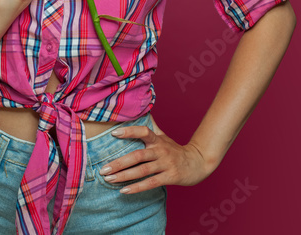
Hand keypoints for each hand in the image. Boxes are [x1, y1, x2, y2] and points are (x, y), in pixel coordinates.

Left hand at [98, 117, 214, 193]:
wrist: (197, 163)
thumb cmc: (175, 150)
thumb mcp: (164, 136)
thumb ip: (151, 127)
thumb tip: (140, 111)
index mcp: (158, 140)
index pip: (144, 132)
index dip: (130, 131)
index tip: (114, 133)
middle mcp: (161, 151)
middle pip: (138, 155)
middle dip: (119, 163)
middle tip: (103, 169)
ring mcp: (166, 164)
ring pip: (142, 170)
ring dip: (124, 175)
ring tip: (109, 179)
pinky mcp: (170, 177)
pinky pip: (151, 183)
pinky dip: (136, 187)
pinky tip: (123, 190)